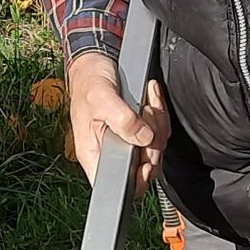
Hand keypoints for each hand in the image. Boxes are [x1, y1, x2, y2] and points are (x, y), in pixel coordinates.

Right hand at [65, 49, 166, 193]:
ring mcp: (127, 142)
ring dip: (159, 122)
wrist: (94, 63)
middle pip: (145, 166)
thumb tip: (144, 137)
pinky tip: (150, 100)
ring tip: (146, 101)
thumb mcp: (101, 98)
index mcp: (94, 154)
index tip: (144, 161)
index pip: (117, 186)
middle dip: (153, 139)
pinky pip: (160, 132)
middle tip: (146, 113)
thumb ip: (122, 120)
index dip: (136, 181)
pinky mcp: (139, 131)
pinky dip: (160, 115)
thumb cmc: (89, 81)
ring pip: (156, 148)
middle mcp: (111, 152)